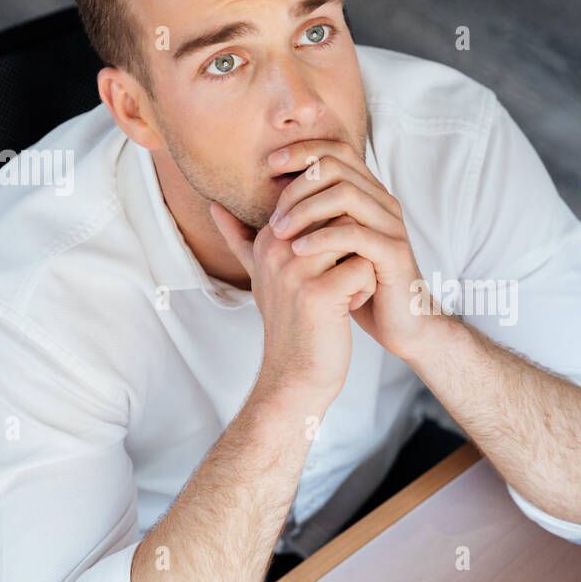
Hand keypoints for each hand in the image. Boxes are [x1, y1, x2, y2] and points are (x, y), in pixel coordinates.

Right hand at [210, 199, 374, 405]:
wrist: (296, 375)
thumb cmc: (290, 323)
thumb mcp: (260, 276)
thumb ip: (241, 239)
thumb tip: (214, 206)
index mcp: (268, 239)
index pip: (320, 206)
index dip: (336, 235)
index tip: (325, 269)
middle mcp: (276, 250)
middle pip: (340, 218)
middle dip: (353, 246)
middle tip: (341, 279)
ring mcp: (294, 271)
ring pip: (354, 238)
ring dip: (361, 266)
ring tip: (345, 292)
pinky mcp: (317, 293)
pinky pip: (363, 267)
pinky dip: (366, 288)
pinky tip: (348, 309)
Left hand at [266, 140, 434, 359]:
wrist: (397, 324)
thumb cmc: (353, 287)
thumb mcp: (305, 253)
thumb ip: (263, 230)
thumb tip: (216, 206)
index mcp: (364, 195)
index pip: (334, 151)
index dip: (301, 150)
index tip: (268, 167)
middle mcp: (381, 202)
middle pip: (337, 165)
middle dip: (297, 184)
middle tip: (272, 216)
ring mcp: (390, 225)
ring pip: (346, 195)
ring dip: (306, 209)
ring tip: (280, 233)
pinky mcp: (394, 253)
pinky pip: (358, 234)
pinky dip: (325, 239)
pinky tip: (300, 252)